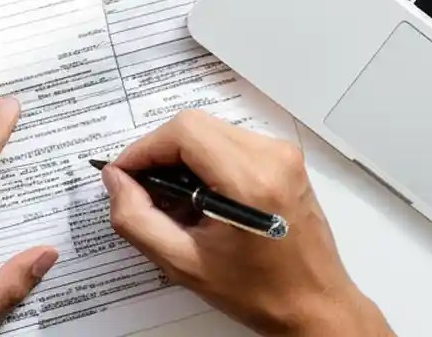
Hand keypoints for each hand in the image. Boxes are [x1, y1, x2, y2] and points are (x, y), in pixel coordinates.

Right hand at [103, 111, 392, 336]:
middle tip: (142, 190)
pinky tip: (200, 197)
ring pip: (212, 130)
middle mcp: (272, 156)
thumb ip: (138, 220)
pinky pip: (232, 141)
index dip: (144, 149)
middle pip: (196, 125)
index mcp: (250, 180)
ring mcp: (283, 154)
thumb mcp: (185, 264)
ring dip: (183, 157)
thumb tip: (116, 180)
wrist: (315, 304)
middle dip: (160, 153)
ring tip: (173, 200)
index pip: (184, 132)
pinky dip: (206, 160)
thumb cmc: (260, 292)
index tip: (124, 175)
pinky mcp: (286, 159)